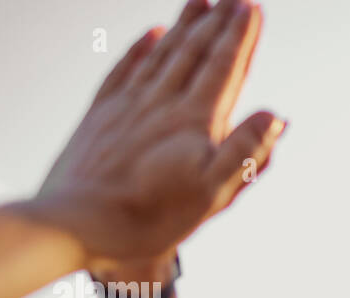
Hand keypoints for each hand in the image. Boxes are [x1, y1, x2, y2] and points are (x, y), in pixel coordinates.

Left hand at [25, 0, 284, 273]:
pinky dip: (141, 48)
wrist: (74, 224)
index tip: (253, 8)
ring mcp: (126, 105)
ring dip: (185, 25)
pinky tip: (152, 34)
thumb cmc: (148, 218)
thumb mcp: (211, 195)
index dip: (241, 37)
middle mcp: (160, 103)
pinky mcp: (100, 115)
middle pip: (195, 52)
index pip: (223, 68)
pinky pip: (124, 69)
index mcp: (192, 121)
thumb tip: (275, 116)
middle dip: (219, 23)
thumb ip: (245, 152)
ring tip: (202, 1)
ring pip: (162, 53)